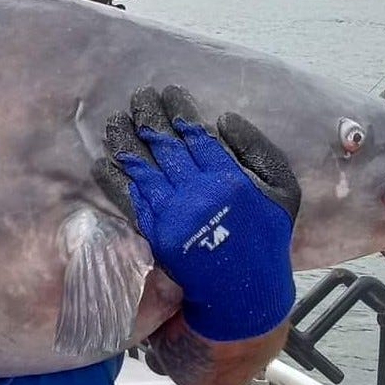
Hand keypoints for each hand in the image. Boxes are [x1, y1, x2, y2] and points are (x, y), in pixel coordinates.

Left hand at [94, 85, 300, 341]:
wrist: (245, 291)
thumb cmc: (267, 235)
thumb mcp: (282, 190)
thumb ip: (258, 149)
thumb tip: (223, 118)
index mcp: (229, 179)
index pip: (196, 135)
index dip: (178, 111)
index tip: (168, 93)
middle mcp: (197, 193)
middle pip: (165, 146)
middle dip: (148, 117)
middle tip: (138, 97)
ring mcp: (172, 214)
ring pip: (142, 168)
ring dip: (125, 142)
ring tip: (114, 121)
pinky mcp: (154, 233)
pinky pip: (129, 200)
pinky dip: (114, 180)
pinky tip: (102, 162)